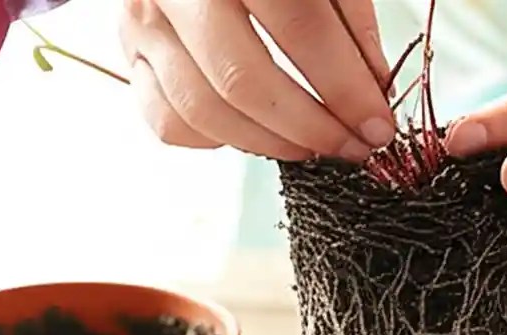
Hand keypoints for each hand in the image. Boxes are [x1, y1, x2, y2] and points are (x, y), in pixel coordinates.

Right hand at [120, 0, 396, 161]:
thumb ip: (348, 16)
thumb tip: (372, 87)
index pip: (301, 29)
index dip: (346, 87)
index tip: (377, 125)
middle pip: (244, 80)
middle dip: (310, 128)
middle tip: (350, 147)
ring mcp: (145, 21)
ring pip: (203, 110)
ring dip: (270, 143)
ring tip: (312, 147)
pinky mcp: (129, 51)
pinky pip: (168, 121)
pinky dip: (217, 140)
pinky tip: (255, 131)